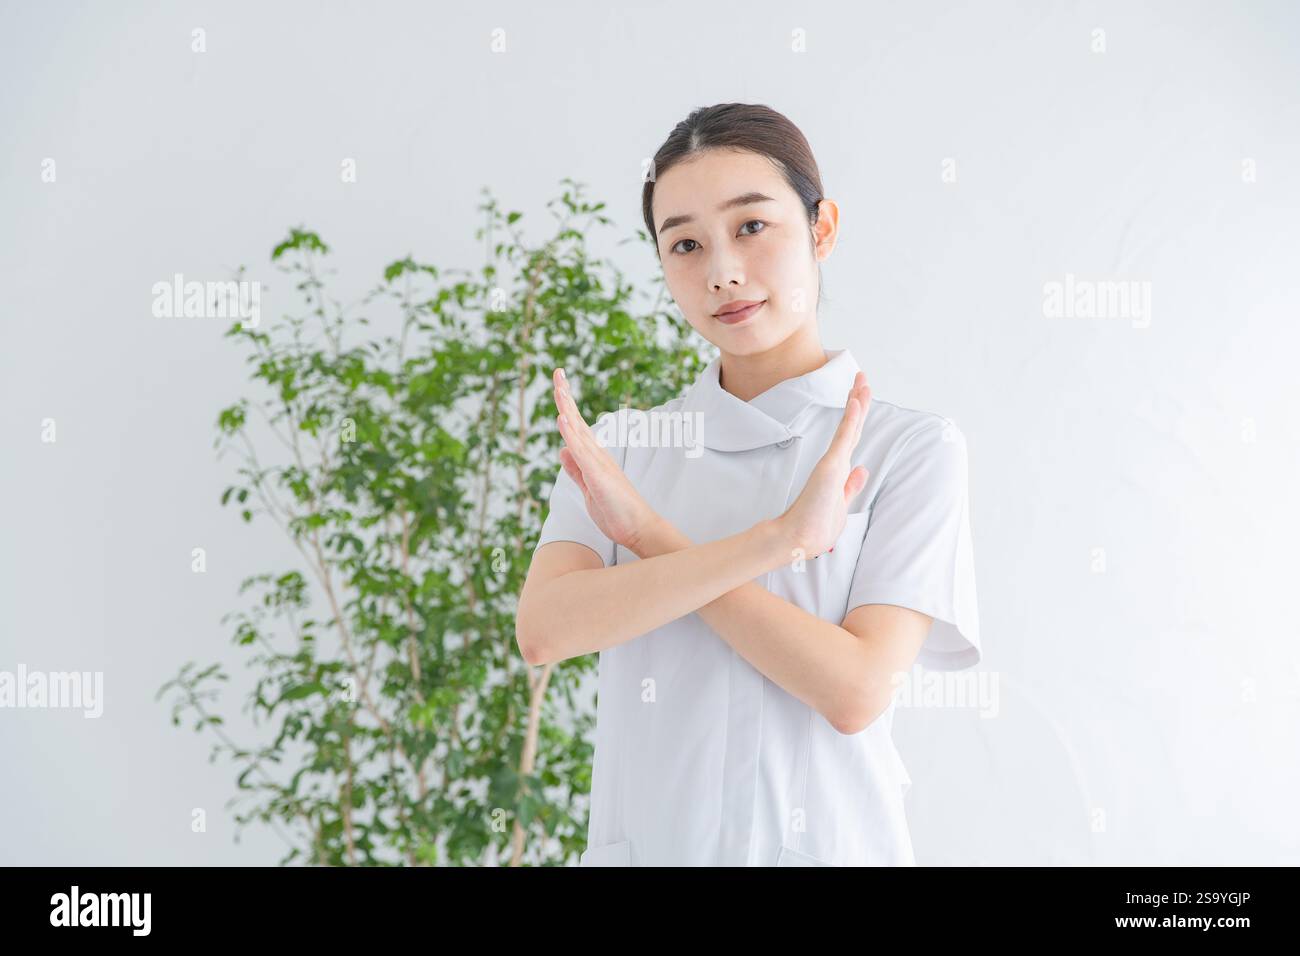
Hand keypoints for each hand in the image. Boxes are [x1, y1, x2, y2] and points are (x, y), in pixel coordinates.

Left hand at [551, 367, 661, 553]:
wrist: (638, 527)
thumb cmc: (616, 510)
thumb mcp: (588, 486)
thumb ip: (575, 468)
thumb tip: (562, 450)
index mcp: (592, 457)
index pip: (576, 427)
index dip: (566, 406)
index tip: (559, 385)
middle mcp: (596, 455)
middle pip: (577, 421)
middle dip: (565, 397)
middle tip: (557, 372)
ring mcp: (598, 463)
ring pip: (578, 431)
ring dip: (567, 408)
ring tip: (558, 387)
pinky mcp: (598, 475)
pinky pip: (582, 452)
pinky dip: (571, 435)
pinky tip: (563, 420)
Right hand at [777, 371, 871, 559]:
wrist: (798, 537)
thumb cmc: (816, 525)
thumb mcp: (841, 503)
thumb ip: (851, 485)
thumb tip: (862, 469)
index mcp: (840, 470)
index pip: (853, 436)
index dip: (859, 416)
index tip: (861, 396)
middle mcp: (837, 462)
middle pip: (853, 426)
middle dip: (859, 400)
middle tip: (861, 377)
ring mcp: (833, 462)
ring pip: (850, 426)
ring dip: (858, 402)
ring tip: (861, 381)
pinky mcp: (830, 466)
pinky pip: (844, 438)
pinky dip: (851, 419)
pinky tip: (855, 402)